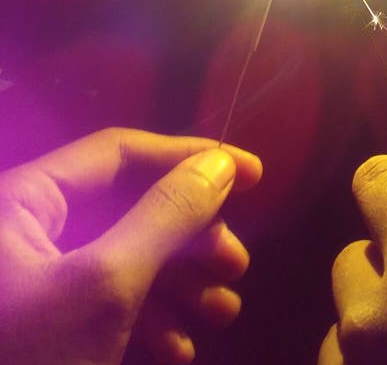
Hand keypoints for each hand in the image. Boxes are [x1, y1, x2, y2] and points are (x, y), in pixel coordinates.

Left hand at [0, 127, 261, 364]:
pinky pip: (106, 302)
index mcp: (23, 201)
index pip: (121, 152)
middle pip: (129, 207)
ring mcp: (35, 283)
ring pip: (126, 258)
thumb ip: (167, 215)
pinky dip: (149, 319)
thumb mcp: (105, 287)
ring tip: (222, 313)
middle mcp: (27, 231)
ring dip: (181, 284)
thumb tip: (222, 162)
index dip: (191, 156)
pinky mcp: (46, 327)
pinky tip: (179, 349)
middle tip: (236, 265)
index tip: (252, 175)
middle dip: (190, 238)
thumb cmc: (27, 361)